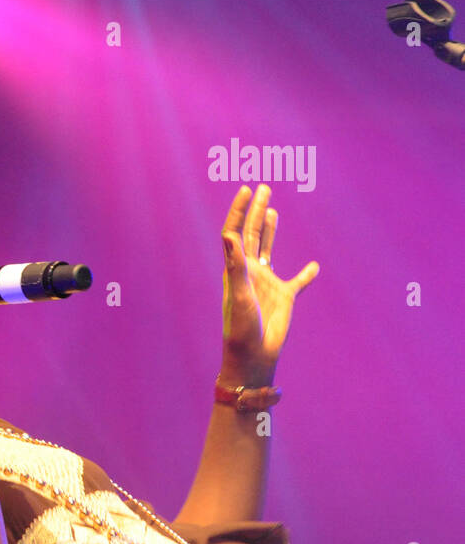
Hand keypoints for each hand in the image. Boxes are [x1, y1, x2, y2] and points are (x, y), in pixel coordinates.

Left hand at [219, 184, 319, 381]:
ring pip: (269, 250)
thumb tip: (228, 235)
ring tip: (272, 211)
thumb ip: (236, 264)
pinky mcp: (284, 297)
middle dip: (257, 211)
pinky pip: (298, 282)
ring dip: (271, 231)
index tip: (246, 190)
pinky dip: (307, 274)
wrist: (253, 355)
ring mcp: (267, 283)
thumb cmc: (242, 328)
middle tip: (263, 188)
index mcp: (237, 268)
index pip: (236, 232)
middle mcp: (251, 272)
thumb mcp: (239, 294)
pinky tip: (314, 266)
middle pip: (253, 234)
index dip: (240, 210)